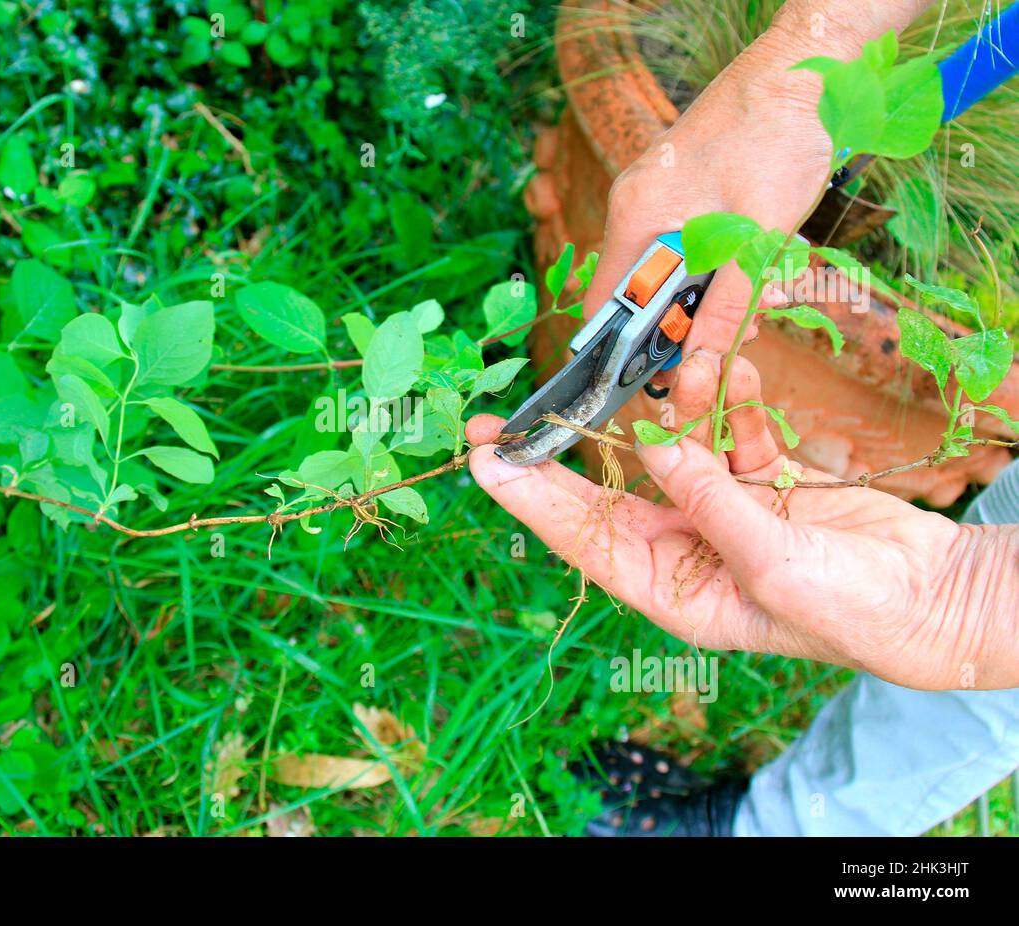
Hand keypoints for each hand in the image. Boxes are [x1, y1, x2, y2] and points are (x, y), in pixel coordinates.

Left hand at [467, 350, 1018, 690]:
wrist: (933, 599)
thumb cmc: (849, 609)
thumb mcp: (768, 562)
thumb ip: (709, 500)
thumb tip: (652, 446)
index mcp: (669, 589)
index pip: (580, 539)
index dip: (529, 497)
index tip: (483, 459)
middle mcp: (682, 550)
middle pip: (606, 491)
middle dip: (565, 449)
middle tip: (508, 414)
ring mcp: (720, 514)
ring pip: (674, 450)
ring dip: (681, 408)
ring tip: (692, 367)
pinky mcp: (762, 484)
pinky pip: (731, 435)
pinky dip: (737, 406)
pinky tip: (742, 377)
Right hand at [583, 0, 932, 356]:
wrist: (806, 65)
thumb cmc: (780, 137)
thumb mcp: (758, 235)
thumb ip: (727, 304)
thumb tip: (701, 365)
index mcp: (635, 217)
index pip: (605, 307)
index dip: (630, 350)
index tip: (677, 371)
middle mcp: (634, 206)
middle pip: (642, 292)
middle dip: (692, 318)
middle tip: (746, 324)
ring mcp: (658, 193)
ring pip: (672, 269)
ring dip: (716, 289)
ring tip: (768, 282)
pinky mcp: (684, 186)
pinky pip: (690, 242)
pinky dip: (723, 260)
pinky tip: (762, 250)